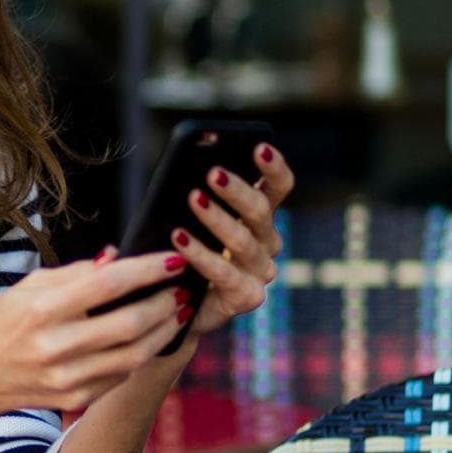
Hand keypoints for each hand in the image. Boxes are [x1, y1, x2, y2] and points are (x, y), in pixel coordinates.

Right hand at [0, 249, 192, 416]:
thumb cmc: (2, 324)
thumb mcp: (27, 288)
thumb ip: (74, 273)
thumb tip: (117, 257)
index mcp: (41, 310)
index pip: (107, 284)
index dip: (146, 271)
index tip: (172, 260)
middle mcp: (55, 346)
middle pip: (129, 323)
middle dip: (164, 302)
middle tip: (181, 287)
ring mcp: (67, 377)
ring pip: (135, 354)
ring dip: (164, 330)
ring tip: (177, 311)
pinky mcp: (76, 398)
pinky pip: (122, 373)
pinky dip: (143, 353)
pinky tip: (152, 336)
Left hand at [171, 142, 295, 336]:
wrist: (172, 306)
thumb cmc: (179, 253)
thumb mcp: (185, 219)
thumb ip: (195, 196)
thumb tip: (186, 165)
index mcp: (259, 217)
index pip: (279, 188)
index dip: (273, 167)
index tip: (258, 147)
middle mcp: (266, 243)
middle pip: (262, 211)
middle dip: (237, 190)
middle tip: (211, 173)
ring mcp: (259, 272)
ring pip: (243, 241)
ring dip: (217, 218)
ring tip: (192, 199)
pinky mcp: (246, 298)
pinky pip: (225, 274)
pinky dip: (201, 254)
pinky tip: (179, 238)